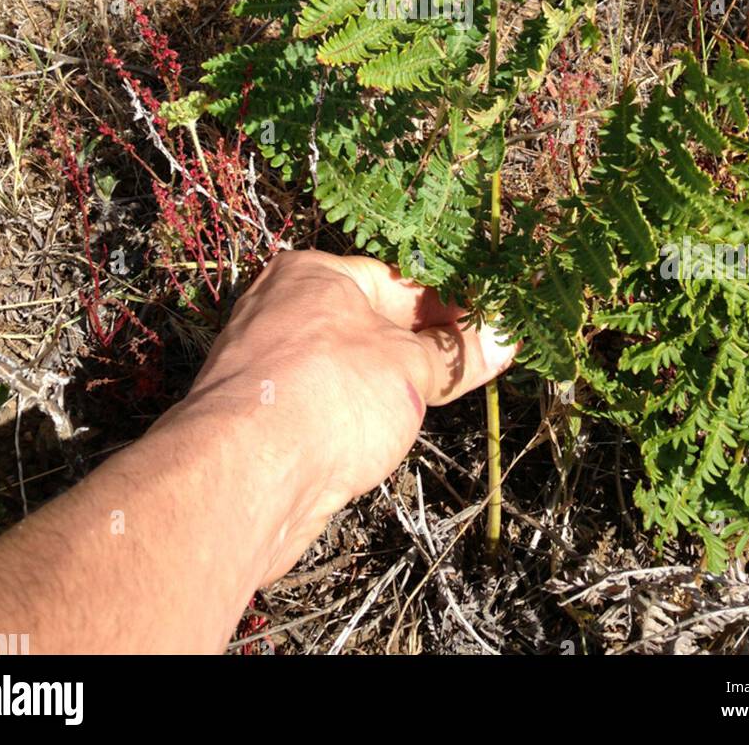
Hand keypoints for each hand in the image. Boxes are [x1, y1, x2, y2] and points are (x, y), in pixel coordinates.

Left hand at [182, 248, 516, 581]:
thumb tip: (503, 339)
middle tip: (470, 368)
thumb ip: (455, 354)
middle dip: (416, 348)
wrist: (245, 475)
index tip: (486, 329)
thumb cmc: (331, 393)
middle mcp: (279, 308)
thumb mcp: (412, 368)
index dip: (445, 307)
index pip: (394, 280)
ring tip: (431, 407)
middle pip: (366, 323)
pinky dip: (349, 419)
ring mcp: (262, 365)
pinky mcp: (255, 418)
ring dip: (384, 388)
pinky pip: (317, 406)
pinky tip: (376, 442)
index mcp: (312, 273)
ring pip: (341, 368)